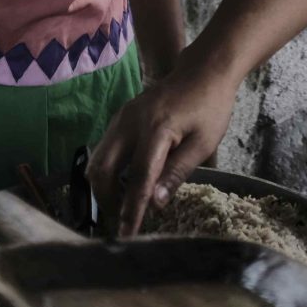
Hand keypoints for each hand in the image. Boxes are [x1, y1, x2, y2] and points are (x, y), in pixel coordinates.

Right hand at [87, 62, 239, 235]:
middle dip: (106, 200)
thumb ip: (177, 173)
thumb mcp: (203, 143)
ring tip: (122, 206)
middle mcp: (130, 123)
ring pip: (97, 159)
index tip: (126, 236)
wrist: (204, 70)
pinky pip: (105, 148)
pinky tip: (124, 183)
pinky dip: (108, 171)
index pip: (138, 179)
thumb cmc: (210, 107)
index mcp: (156, 131)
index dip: (131, 210)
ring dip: (104, 187)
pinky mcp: (121, 117)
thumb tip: (155, 204)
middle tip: (121, 221)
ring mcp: (122, 118)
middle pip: (101, 170)